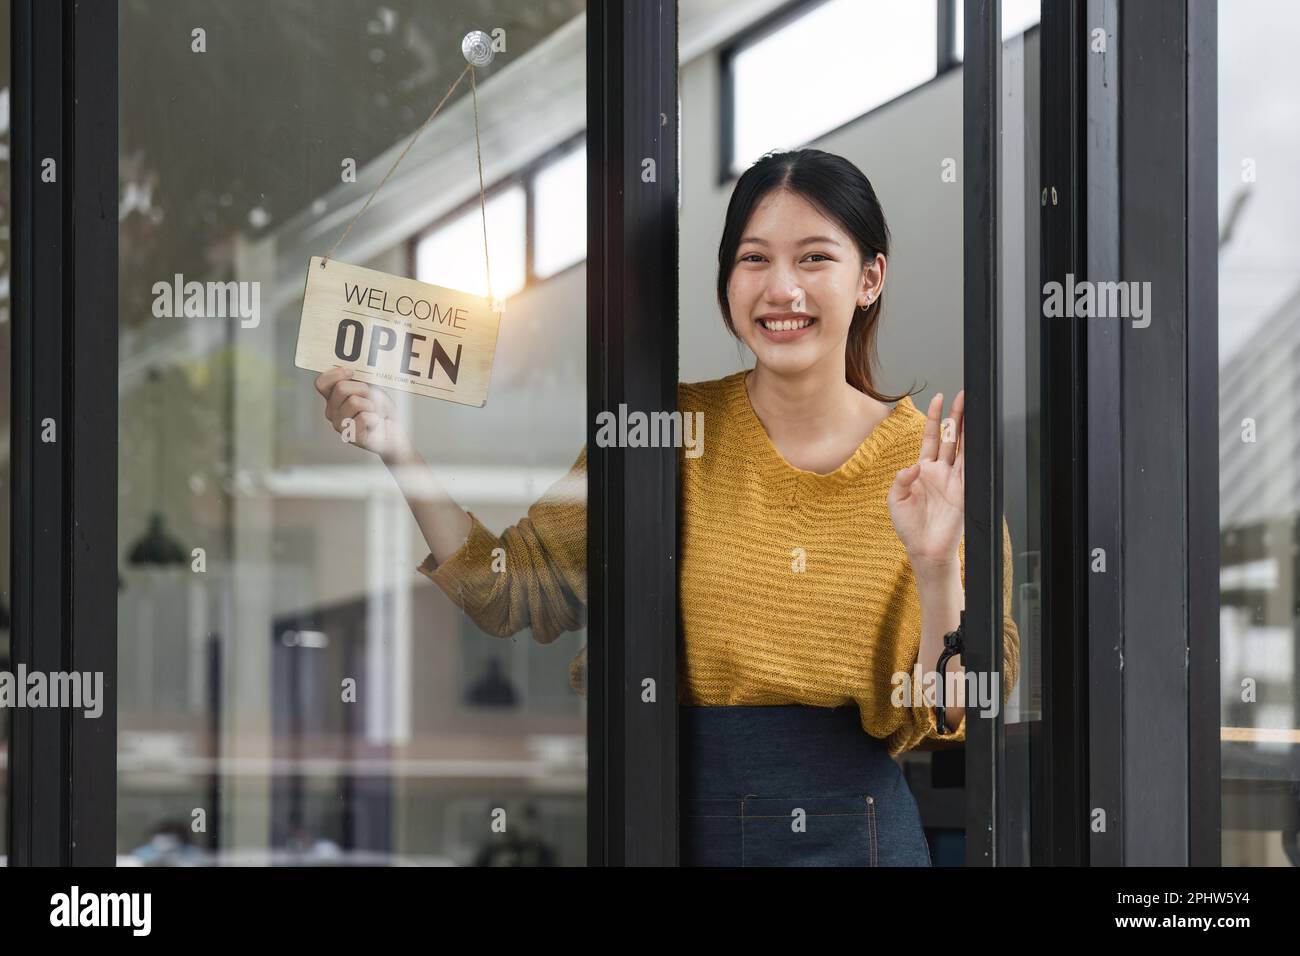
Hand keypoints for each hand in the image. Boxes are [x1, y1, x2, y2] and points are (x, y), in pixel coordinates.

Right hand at [314, 366, 413, 464]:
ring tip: (374, 412)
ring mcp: (340, 425)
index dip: (335, 374)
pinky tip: (375, 422)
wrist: (394, 430)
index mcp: (333, 399)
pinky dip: (375, 417)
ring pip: (354, 402)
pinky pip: (364, 417)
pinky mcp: (351, 436)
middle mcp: (333, 412)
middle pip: (340, 388)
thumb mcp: (371, 389)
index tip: (351, 372)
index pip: (322, 383)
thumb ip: (357, 381)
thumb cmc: (381, 410)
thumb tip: (351, 372)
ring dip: (371, 404)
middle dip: (362, 388)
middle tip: (371, 398)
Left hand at [887, 390, 964, 580]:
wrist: (924, 549)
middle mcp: (940, 472)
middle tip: (961, 396)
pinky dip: (973, 455)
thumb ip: (901, 479)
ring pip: (962, 448)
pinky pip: (970, 470)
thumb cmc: (909, 526)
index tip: (937, 398)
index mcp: (922, 470)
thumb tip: (913, 465)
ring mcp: (953, 480)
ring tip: (971, 409)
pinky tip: (976, 440)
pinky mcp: (963, 492)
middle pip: (950, 437)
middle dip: (956, 416)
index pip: (930, 437)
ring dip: (967, 429)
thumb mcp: (895, 500)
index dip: (934, 418)